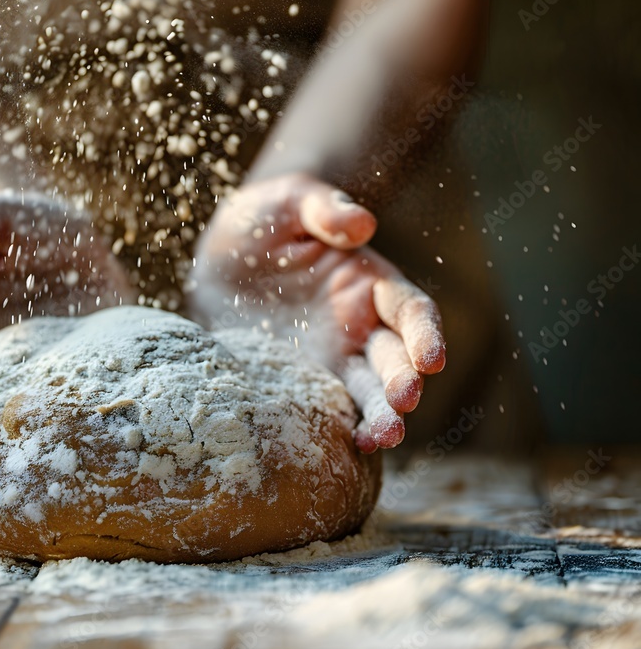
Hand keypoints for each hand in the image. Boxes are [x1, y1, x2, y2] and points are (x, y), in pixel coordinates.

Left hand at [188, 174, 444, 452]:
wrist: (219, 257)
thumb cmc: (264, 219)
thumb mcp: (289, 201)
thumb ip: (323, 209)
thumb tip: (362, 224)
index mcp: (368, 282)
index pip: (411, 311)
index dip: (425, 334)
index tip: (430, 359)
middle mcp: (359, 325)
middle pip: (395, 359)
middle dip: (405, 381)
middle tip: (403, 401)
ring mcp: (332, 356)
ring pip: (368, 391)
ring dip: (382, 415)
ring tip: (382, 438)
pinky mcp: (301, 378)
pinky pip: (328, 405)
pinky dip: (342, 426)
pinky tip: (348, 447)